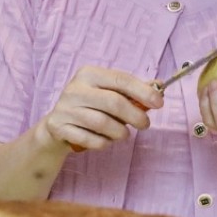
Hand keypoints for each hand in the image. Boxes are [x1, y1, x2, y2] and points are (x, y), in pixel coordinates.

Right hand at [41, 65, 163, 151]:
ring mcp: (65, 108)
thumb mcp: (109, 91)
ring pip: (102, 123)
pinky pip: (90, 139)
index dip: (143, 92)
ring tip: (124, 133)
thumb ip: (133, 89)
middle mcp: (75, 88)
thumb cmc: (91, 105)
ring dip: (120, 132)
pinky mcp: (58, 127)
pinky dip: (103, 142)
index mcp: (90, 73)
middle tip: (145, 124)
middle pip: (114, 102)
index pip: (121, 79)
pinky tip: (106, 140)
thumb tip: (160, 86)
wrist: (57, 124)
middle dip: (135, 115)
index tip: (159, 103)